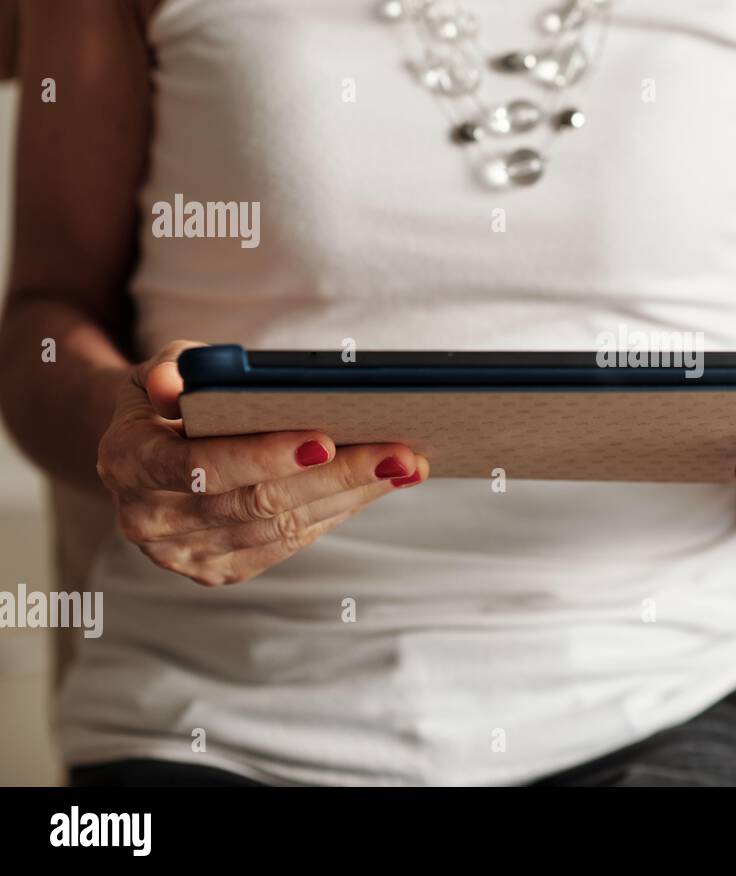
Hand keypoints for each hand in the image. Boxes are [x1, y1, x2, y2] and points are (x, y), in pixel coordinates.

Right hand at [96, 340, 428, 585]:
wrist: (147, 445)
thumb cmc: (170, 395)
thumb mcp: (163, 366)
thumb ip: (173, 368)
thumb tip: (179, 385)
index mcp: (127, 463)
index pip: (199, 467)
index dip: (263, 457)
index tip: (325, 440)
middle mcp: (149, 520)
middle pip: (257, 503)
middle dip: (336, 476)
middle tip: (399, 452)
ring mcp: (185, 554)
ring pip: (283, 528)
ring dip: (352, 495)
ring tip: (406, 465)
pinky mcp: (221, 569)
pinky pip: (289, 543)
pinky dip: (339, 512)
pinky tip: (378, 485)